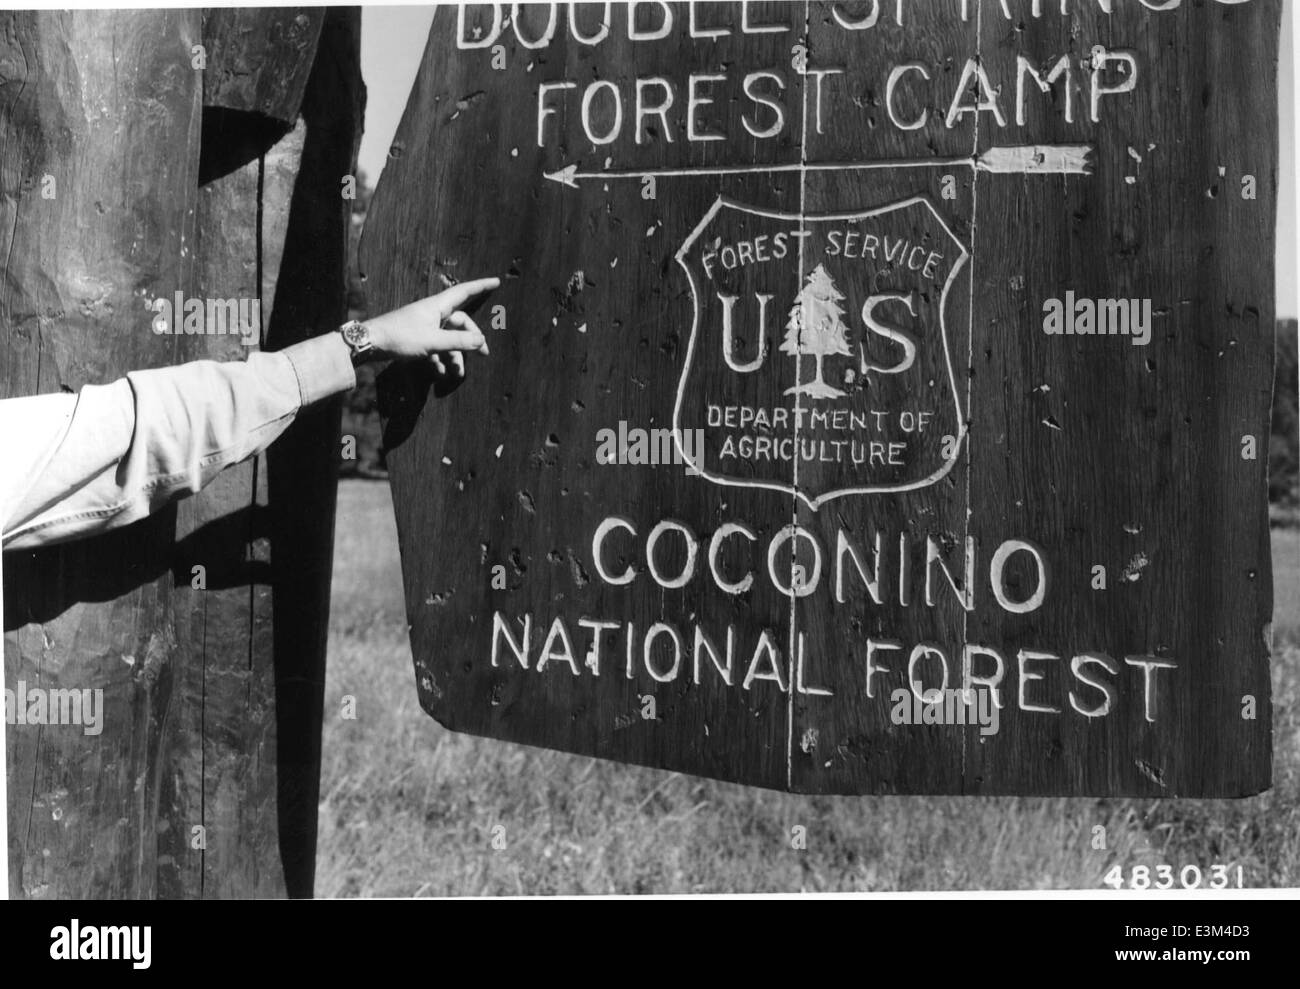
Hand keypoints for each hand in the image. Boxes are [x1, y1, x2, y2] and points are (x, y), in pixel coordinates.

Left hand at [363, 276, 499, 377]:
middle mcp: (432, 313)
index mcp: (437, 306)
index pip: (464, 292)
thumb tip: (481, 341)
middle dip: (472, 339)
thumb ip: (459, 341)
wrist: (370, 343)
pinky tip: (439, 373)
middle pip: (460, 323)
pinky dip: (439, 359)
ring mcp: (424, 326)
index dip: (481, 286)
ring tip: (457, 374)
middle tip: (484, 354)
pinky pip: (435, 347)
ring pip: (448, 338)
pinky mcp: (416, 337)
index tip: (496, 281)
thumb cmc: (401, 337)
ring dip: (455, 356)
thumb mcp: (433, 341)